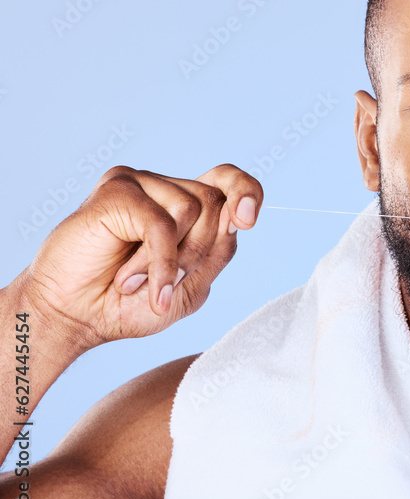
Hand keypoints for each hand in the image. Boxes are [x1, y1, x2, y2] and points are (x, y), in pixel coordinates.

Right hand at [20, 165, 262, 351]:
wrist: (72, 317)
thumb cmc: (126, 304)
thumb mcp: (190, 288)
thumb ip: (218, 254)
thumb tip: (237, 219)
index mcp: (187, 207)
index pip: (228, 180)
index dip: (247, 191)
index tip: (248, 220)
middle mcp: (165, 189)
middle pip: (217, 203)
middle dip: (199, 252)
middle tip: (164, 282)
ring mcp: (140, 184)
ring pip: (193, 210)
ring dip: (170, 260)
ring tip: (135, 281)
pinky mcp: (117, 190)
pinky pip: (162, 224)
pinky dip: (157, 262)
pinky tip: (130, 282)